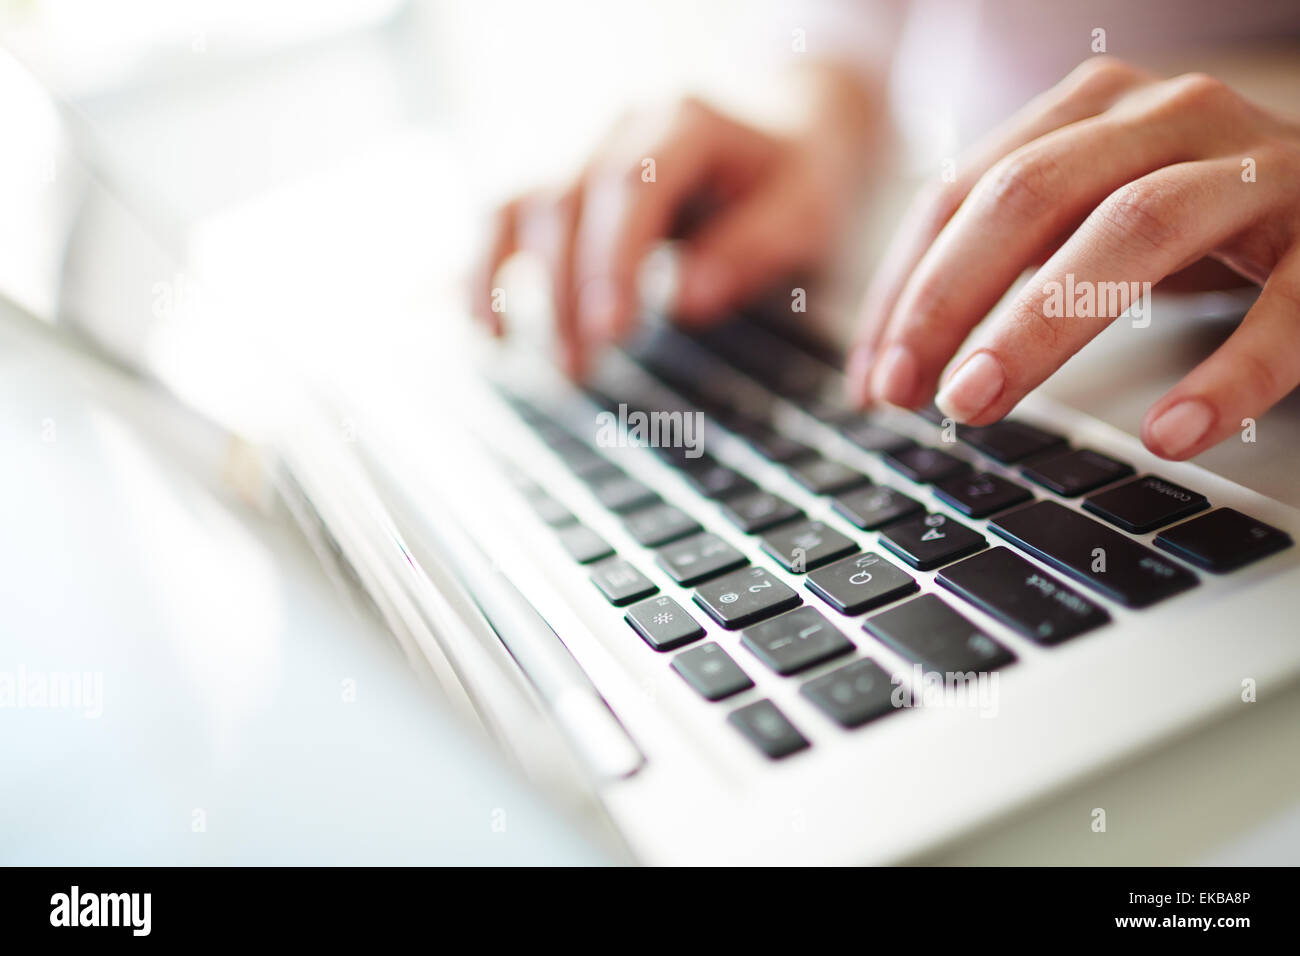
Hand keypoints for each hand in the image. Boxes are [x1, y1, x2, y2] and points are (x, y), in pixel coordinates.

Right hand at [473, 67, 877, 377]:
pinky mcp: (566, 179)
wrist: (787, 129)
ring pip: (524, 204)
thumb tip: (686, 301)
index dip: (612, 259)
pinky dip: (487, 266)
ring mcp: (586, 147)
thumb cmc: (796, 180)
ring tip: (518, 351)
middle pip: (568, 198)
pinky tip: (486, 324)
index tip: (611, 331)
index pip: (630, 184)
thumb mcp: (804, 214)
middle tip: (579, 369)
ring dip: (514, 282)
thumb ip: (751, 251)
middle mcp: (623, 125)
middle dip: (567, 291)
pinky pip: (507, 215)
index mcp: (685, 121)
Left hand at [848, 56, 1299, 459]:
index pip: (963, 192)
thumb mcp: (1089, 220)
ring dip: (1043, 323)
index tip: (872, 378)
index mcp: (1090, 113)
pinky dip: (1228, 373)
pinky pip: (1286, 307)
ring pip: (1137, 227)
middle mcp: (1168, 118)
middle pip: (1029, 195)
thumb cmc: (1199, 218)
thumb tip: (886, 368)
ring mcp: (1255, 168)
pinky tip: (1170, 432)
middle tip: (909, 394)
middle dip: (952, 297)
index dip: (906, 289)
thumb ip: (1002, 269)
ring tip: (977, 404)